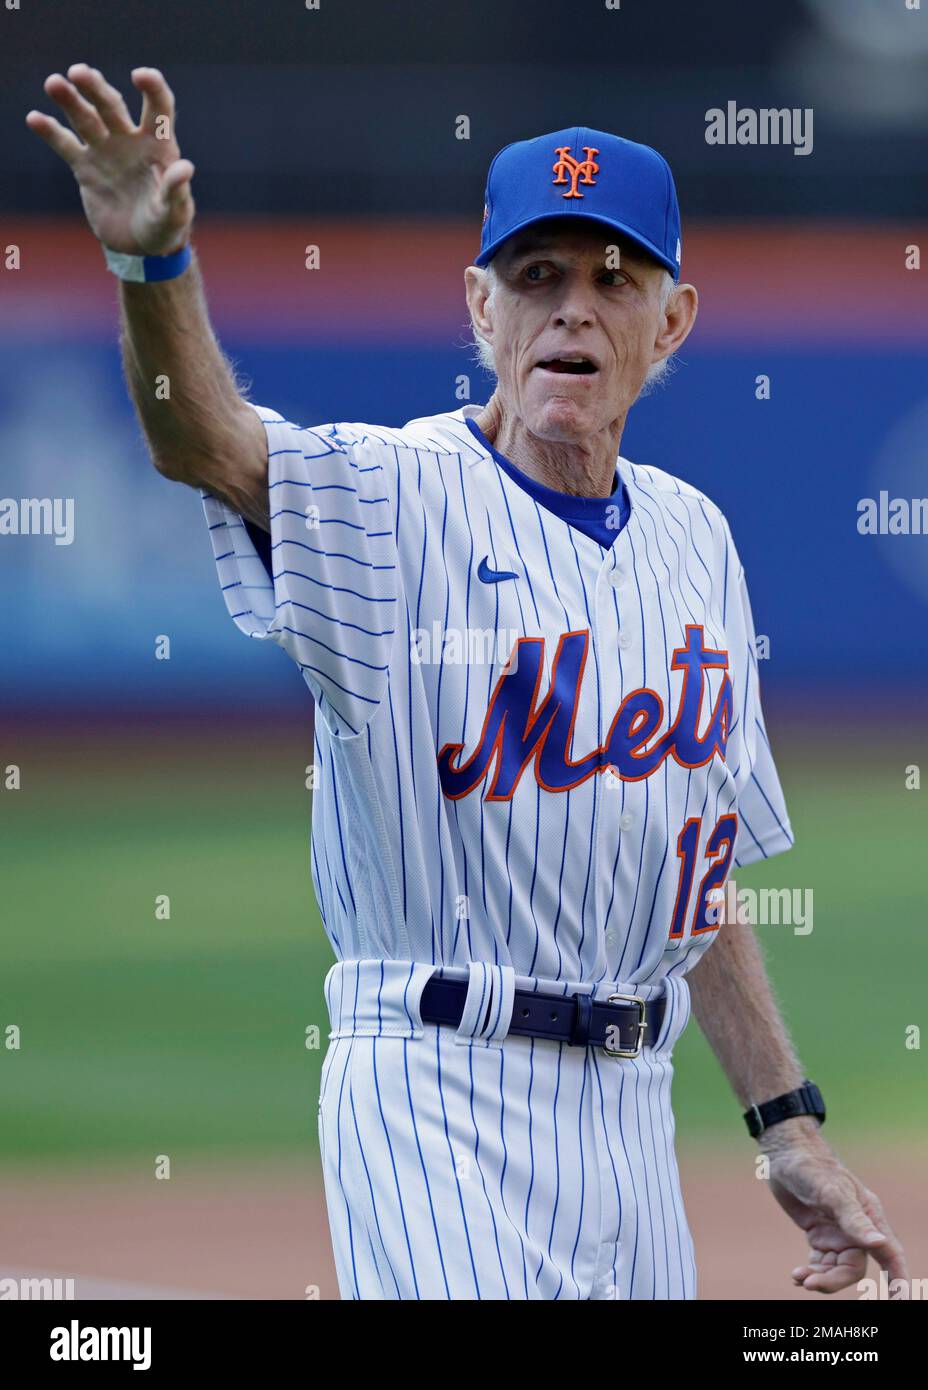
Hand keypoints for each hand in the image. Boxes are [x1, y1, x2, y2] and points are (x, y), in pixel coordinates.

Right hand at [26, 65, 194, 255]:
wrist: (141, 246)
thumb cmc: (165, 226)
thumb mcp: (174, 213)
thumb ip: (177, 190)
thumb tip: (185, 167)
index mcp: (158, 145)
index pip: (158, 107)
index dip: (152, 88)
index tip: (141, 75)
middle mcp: (130, 139)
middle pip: (112, 105)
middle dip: (96, 88)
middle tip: (78, 73)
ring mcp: (105, 150)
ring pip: (86, 118)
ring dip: (70, 100)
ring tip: (54, 83)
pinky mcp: (85, 167)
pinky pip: (65, 144)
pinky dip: (50, 131)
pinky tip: (34, 118)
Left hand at [764, 1124, 907, 1294]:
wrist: (785, 1153)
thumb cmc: (812, 1167)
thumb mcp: (832, 1192)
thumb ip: (855, 1219)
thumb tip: (879, 1243)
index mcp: (869, 1217)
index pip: (889, 1254)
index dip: (897, 1280)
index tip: (901, 1300)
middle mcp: (856, 1229)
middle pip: (854, 1268)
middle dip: (834, 1280)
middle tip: (810, 1283)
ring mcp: (837, 1233)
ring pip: (836, 1269)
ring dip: (819, 1277)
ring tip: (798, 1276)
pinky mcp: (819, 1234)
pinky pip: (821, 1262)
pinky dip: (811, 1271)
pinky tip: (797, 1275)